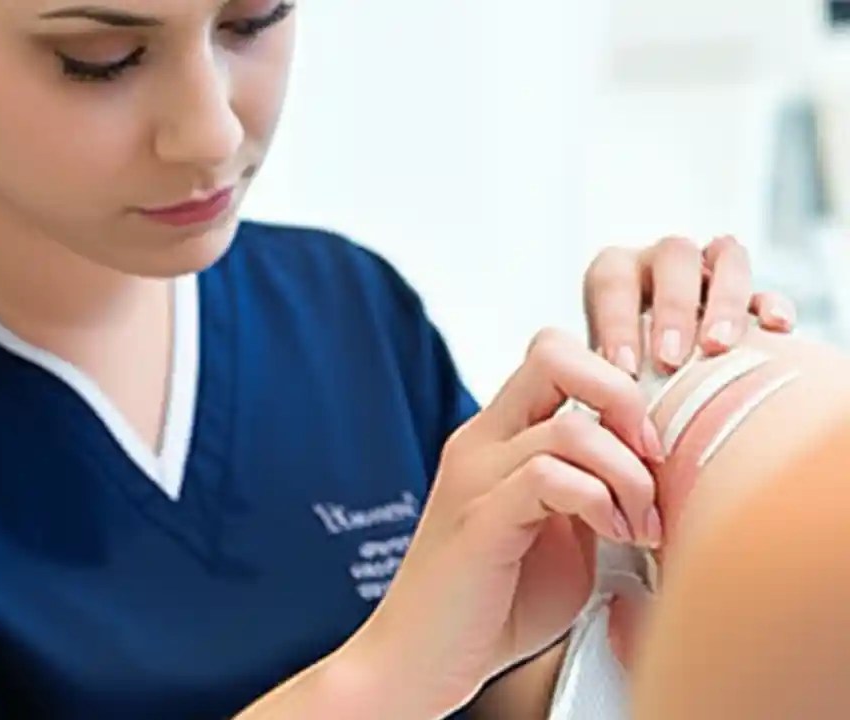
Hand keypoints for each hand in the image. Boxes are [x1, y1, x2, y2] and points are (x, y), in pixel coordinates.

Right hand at [348, 328, 662, 715]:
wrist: (422, 659)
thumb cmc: (492, 605)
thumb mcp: (562, 535)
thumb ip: (596, 493)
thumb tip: (665, 475)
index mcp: (499, 437)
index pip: (556, 358)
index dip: (615, 383)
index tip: (650, 444)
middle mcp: (482, 442)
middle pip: (553, 355)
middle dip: (623, 396)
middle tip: (651, 455)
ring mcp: (476, 475)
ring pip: (571, 426)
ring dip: (628, 474)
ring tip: (640, 524)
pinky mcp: (480, 517)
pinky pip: (550, 476)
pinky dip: (599, 501)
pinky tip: (613, 536)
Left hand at [584, 235, 796, 374]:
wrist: (649, 374)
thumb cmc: (618, 369)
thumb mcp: (602, 365)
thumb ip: (606, 375)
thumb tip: (607, 411)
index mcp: (615, 270)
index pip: (613, 281)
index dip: (618, 324)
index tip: (626, 370)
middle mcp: (662, 261)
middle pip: (675, 257)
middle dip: (673, 309)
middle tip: (670, 361)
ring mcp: (709, 270)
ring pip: (726, 258)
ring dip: (724, 302)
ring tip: (718, 346)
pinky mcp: (748, 294)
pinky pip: (765, 288)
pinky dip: (773, 306)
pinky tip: (775, 330)